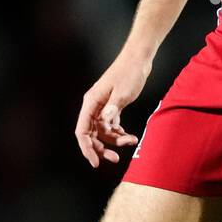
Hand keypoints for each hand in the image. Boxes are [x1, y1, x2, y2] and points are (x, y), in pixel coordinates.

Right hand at [74, 48, 150, 167]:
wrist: (138, 59)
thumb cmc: (130, 72)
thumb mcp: (123, 92)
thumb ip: (113, 108)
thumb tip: (105, 122)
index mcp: (91, 102)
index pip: (83, 131)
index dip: (87, 149)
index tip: (95, 163)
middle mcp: (94, 106)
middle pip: (91, 135)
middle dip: (102, 148)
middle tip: (115, 159)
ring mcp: (102, 107)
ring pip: (103, 132)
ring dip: (114, 141)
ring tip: (131, 141)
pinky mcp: (112, 106)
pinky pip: (111, 126)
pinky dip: (119, 133)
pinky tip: (129, 136)